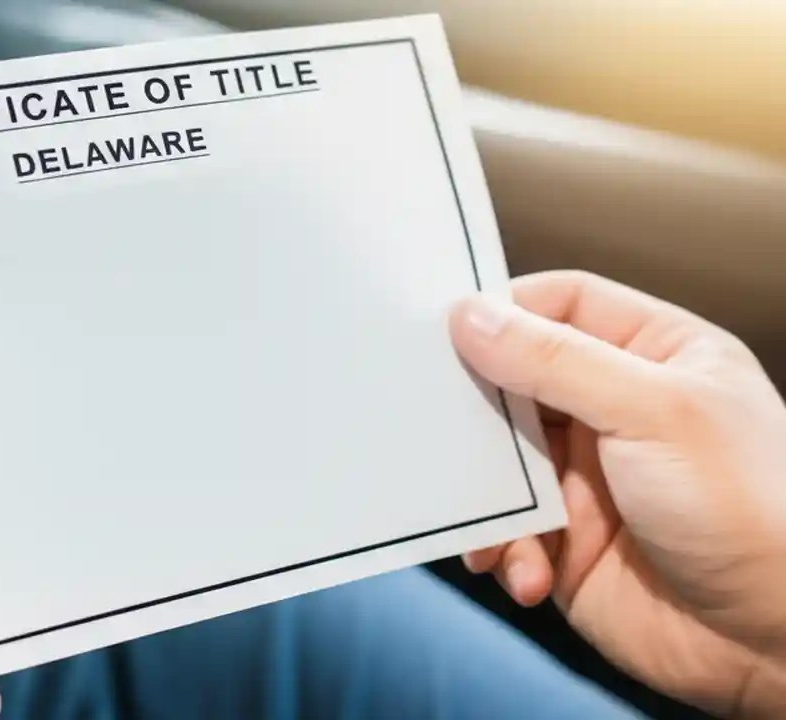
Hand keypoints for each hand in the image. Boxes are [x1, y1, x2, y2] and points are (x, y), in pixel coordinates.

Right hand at [450, 271, 785, 717]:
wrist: (776, 643)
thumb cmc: (751, 511)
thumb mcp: (653, 412)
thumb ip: (555, 361)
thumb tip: (470, 314)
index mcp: (656, 356)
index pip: (562, 305)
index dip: (504, 310)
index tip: (443, 327)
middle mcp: (617, 411)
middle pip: (515, 381)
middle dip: (477, 410)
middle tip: (438, 425)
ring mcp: (589, 477)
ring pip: (497, 461)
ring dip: (485, 494)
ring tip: (495, 525)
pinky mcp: (567, 541)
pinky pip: (504, 530)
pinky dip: (503, 551)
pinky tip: (529, 573)